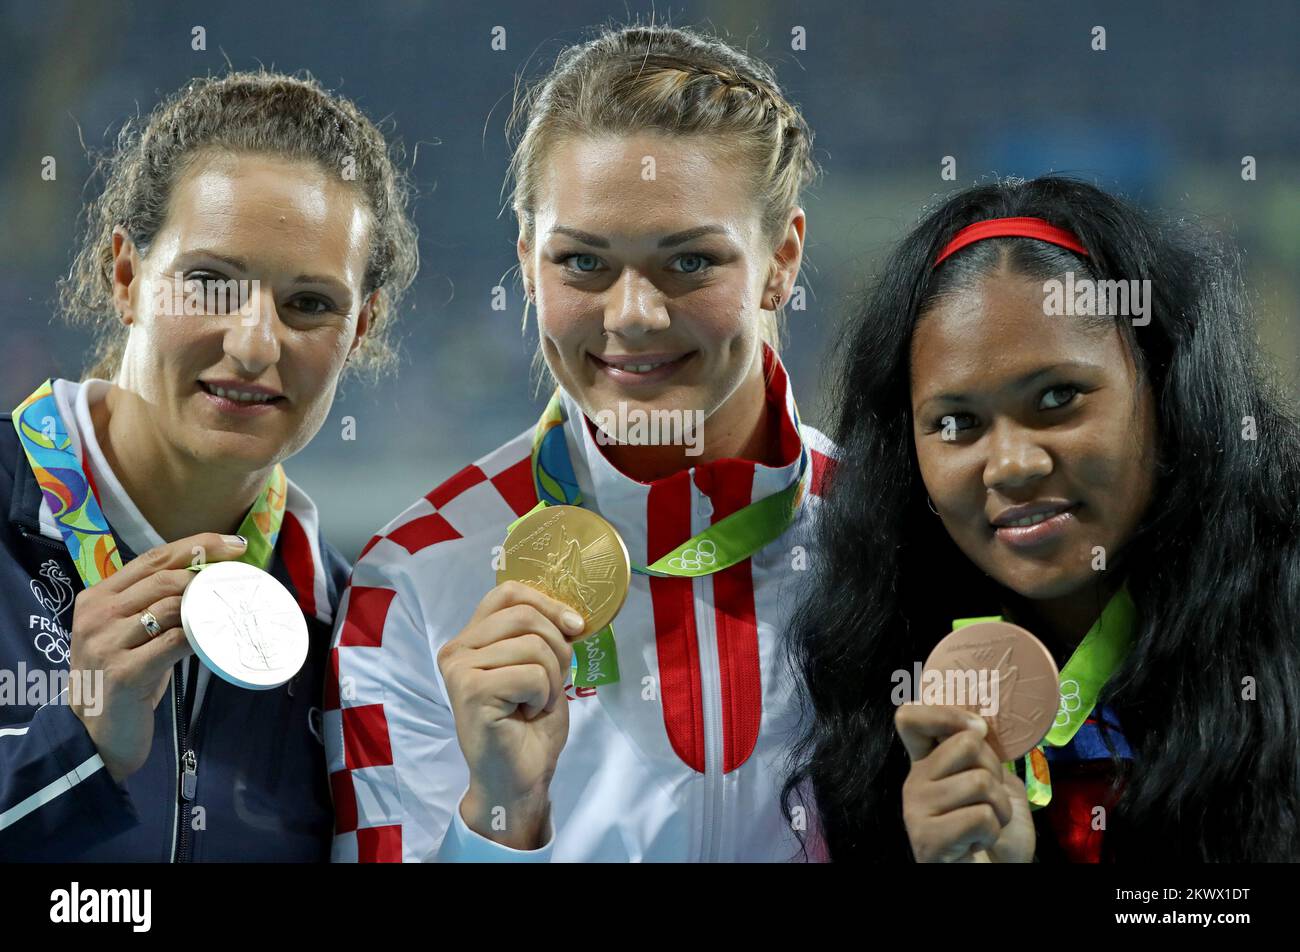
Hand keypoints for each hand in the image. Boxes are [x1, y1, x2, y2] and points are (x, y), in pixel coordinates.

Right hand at [69, 533, 249, 782]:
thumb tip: (211, 579)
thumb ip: (157, 603)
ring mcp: (106, 642)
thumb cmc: (122, 675)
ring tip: (230, 612)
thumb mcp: (132, 632)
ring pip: (171, 607)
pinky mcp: (123, 672)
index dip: (197, 545)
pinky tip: (216, 639)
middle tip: (239, 583)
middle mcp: (97, 614)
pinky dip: (200, 637)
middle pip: (164, 578)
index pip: (153, 558)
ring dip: (206, 608)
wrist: (94, 732)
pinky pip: (174, 642)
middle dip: (208, 576)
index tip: (236, 544)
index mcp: (97, 596)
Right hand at [437, 580, 587, 848]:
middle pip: (525, 615)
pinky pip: (530, 674)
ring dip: (549, 679)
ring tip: (532, 703)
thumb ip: (542, 635)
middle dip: (556, 647)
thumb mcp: (542, 668)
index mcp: (470, 638)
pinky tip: (525, 715)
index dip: (548, 603)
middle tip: (550, 683)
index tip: (575, 627)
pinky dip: (542, 696)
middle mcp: (456, 649)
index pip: (508, 592)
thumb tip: (570, 614)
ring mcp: (459, 669)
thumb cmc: (529, 727)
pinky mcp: (470, 690)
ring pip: (533, 645)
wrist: (519, 778)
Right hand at [896, 704, 1035, 862]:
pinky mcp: (927, 838)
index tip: (979, 729)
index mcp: (927, 763)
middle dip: (995, 770)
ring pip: (979, 781)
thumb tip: (980, 723)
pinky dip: (993, 831)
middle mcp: (914, 781)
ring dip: (1000, 807)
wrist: (996, 872)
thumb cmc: (996, 831)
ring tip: (988, 824)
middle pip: (966, 743)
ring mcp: (916, 809)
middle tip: (990, 797)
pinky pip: (979, 816)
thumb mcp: (996, 781)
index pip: (910, 717)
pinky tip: (979, 842)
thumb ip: (983, 753)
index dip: (947, 713)